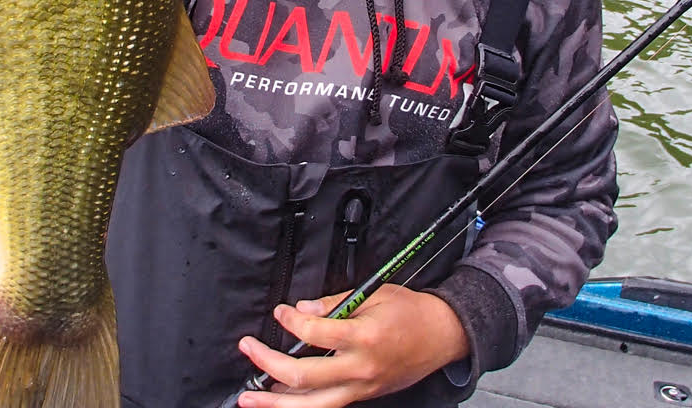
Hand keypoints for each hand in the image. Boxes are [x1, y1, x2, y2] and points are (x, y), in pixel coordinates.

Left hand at [236, 284, 469, 407]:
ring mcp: (361, 387)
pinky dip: (301, 405)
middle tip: (248, 349)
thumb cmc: (411, 311)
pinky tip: (281, 400)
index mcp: (364, 337)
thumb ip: (335, 303)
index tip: (279, 313)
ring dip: (276, 401)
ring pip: (311, 404)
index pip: (314, 333)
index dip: (290, 322)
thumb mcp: (375, 294)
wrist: (442, 336)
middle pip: (304, 377)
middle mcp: (360, 368)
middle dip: (268, 364)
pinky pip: (327, 406)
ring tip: (249, 396)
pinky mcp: (362, 395)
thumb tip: (302, 311)